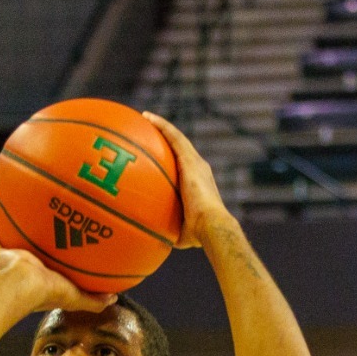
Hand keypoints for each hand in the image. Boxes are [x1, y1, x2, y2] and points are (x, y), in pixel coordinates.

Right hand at [0, 223, 113, 314]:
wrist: (26, 285)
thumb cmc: (50, 293)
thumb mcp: (77, 297)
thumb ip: (94, 300)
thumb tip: (114, 298)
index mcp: (46, 281)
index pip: (54, 271)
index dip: (59, 264)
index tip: (65, 253)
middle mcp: (30, 271)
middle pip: (34, 256)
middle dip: (39, 247)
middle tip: (46, 233)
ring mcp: (14, 262)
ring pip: (15, 246)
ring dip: (18, 235)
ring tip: (23, 220)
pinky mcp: (2, 255)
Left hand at [141, 112, 232, 247]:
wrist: (211, 225)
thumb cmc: (198, 234)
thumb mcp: (180, 231)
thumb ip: (169, 229)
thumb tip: (155, 238)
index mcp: (198, 183)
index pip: (184, 166)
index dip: (173, 158)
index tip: (160, 154)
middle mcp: (199, 168)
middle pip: (180, 148)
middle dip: (166, 139)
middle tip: (149, 132)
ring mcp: (195, 162)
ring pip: (177, 138)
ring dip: (162, 127)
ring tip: (146, 118)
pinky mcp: (190, 159)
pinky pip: (173, 136)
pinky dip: (161, 126)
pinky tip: (147, 117)